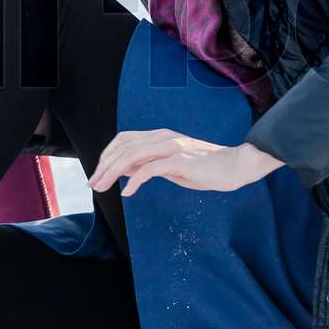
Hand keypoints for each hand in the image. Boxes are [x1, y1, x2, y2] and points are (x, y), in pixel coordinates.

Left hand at [87, 129, 282, 195]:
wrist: (234, 166)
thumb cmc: (204, 168)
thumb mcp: (171, 165)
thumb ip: (149, 164)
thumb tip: (125, 170)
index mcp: (160, 136)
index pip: (124, 140)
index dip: (107, 155)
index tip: (97, 173)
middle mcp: (163, 137)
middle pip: (123, 147)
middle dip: (104, 166)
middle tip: (93, 184)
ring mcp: (171, 147)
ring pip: (132, 155)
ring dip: (113, 172)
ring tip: (103, 187)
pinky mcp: (179, 161)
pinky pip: (150, 169)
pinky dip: (135, 181)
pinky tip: (128, 192)